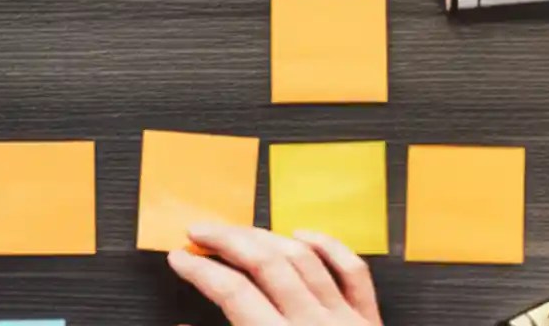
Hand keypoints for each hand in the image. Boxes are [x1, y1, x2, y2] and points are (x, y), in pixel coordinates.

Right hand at [169, 225, 381, 325]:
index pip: (232, 293)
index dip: (200, 270)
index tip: (178, 258)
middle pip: (265, 264)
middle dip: (227, 240)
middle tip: (198, 231)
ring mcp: (345, 320)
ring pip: (303, 258)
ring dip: (266, 237)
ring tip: (238, 232)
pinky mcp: (370, 323)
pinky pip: (352, 271)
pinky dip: (327, 247)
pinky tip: (302, 236)